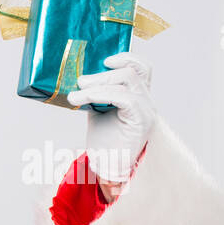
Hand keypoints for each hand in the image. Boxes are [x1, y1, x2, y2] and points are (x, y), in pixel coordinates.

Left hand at [67, 52, 155, 184]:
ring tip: (77, 93)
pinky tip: (82, 99)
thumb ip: (96, 94)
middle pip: (132, 70)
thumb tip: (80, 77)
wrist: (108, 167)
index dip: (125, 57)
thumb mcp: (98, 111)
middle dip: (103, 73)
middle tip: (80, 81)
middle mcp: (146, 100)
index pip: (141, 67)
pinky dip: (100, 94)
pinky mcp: (141, 120)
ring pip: (128, 80)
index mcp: (138, 96)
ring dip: (98, 83)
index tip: (103, 60)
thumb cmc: (104, 142)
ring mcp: (146, 109)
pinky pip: (123, 97)